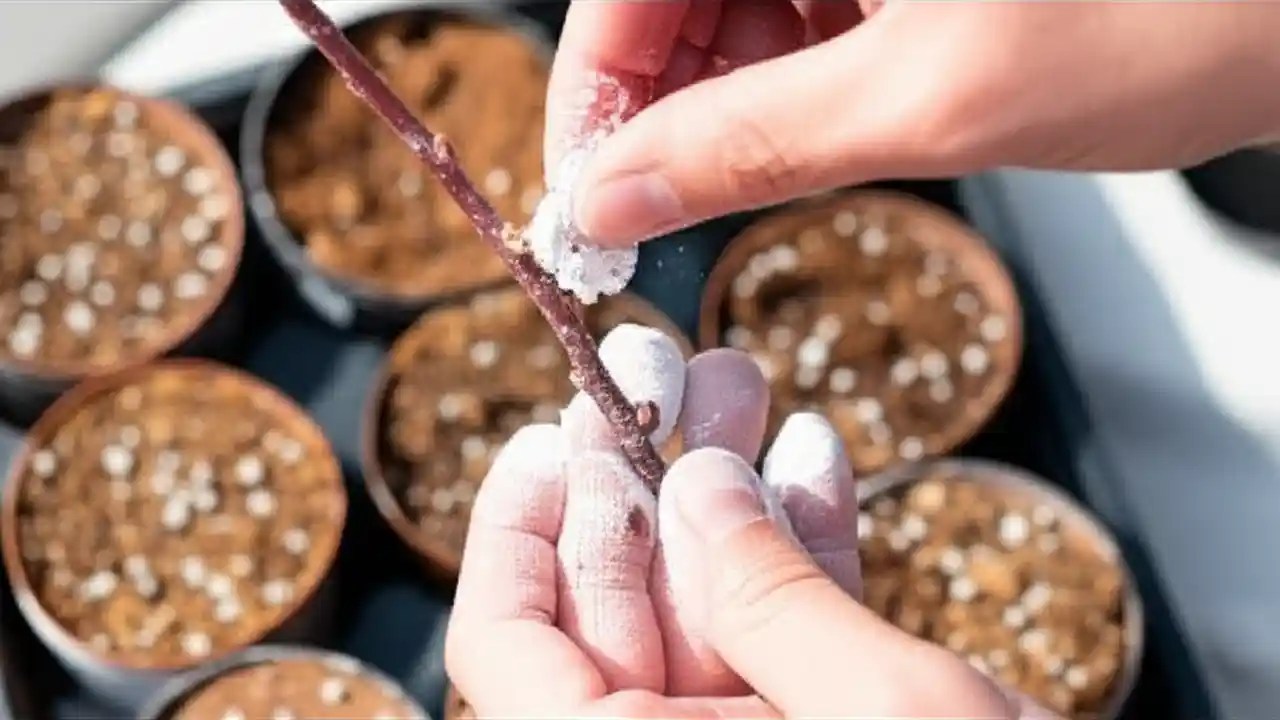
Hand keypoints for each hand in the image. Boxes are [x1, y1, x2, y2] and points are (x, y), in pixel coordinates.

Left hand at [445, 324, 1058, 717]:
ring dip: (727, 488)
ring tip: (740, 386)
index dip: (514, 531)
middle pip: (612, 602)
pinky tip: (811, 453)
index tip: (551, 434)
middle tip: (661, 372)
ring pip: (707, 600)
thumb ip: (768, 598)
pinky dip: (803, 544)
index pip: (509, 645)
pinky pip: (789, 632)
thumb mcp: (873, 710)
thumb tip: (694, 483)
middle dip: (639, 473)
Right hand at [544, 0, 1279, 245]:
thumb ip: (752, 146)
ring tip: (757, 167)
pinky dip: (788, 82)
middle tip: (658, 207)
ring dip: (725, 100)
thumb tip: (617, 193)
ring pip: (730, 8)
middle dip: (660, 105)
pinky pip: (798, 13)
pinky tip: (813, 126)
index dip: (596, 92)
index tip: (586, 195)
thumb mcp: (934, 99)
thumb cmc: (1179, 10)